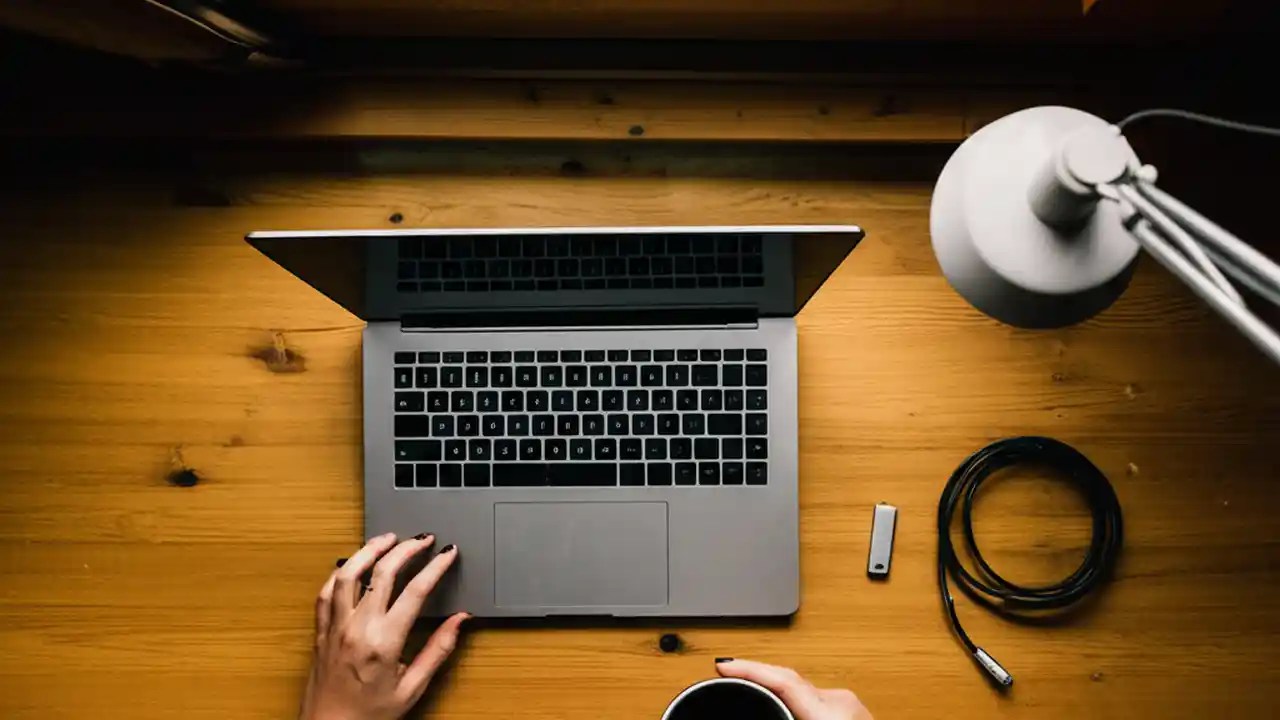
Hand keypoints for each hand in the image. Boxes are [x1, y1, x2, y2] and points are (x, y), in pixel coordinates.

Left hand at [300, 533, 467, 719]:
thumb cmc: (368, 716)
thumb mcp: (413, 688)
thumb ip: (438, 650)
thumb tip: (460, 621)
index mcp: (384, 642)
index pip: (416, 591)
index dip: (436, 567)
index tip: (448, 554)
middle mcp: (358, 628)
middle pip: (383, 572)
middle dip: (407, 549)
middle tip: (423, 539)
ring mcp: (336, 626)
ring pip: (349, 573)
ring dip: (369, 550)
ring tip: (387, 539)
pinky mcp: (320, 631)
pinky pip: (326, 591)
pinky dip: (339, 572)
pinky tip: (351, 564)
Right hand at [715, 658, 872, 719]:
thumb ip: (782, 719)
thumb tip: (763, 715)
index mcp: (831, 715)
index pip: (783, 680)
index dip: (750, 668)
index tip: (724, 665)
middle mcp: (843, 704)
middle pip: (790, 680)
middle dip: (758, 676)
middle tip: (730, 675)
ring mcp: (852, 706)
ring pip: (804, 690)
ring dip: (778, 689)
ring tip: (752, 689)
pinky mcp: (856, 713)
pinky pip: (817, 701)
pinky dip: (796, 702)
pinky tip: (786, 708)